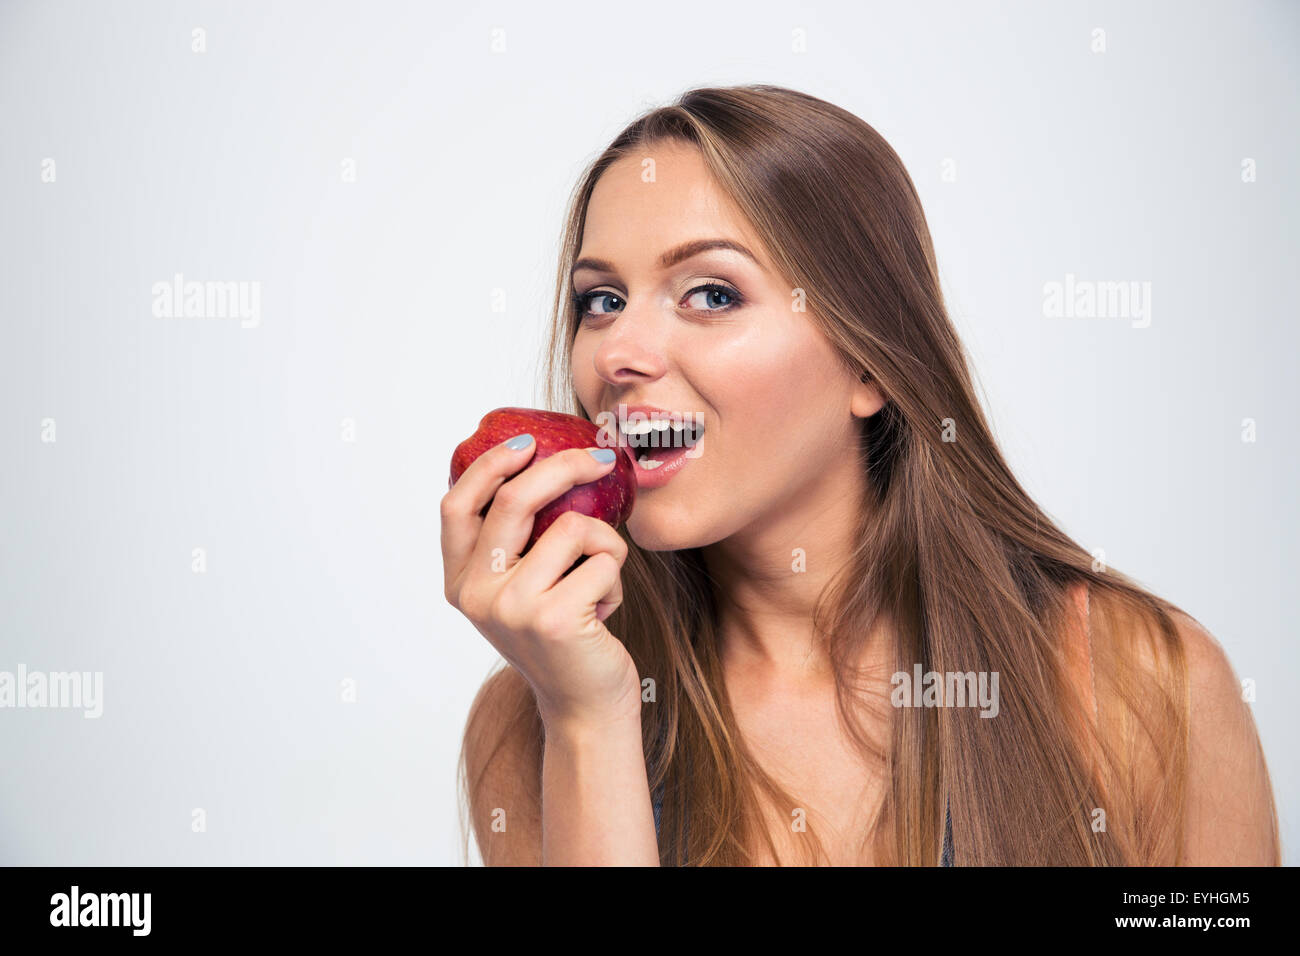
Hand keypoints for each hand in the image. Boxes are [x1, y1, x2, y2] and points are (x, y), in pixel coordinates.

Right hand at [441, 435, 642, 730]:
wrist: (584, 707)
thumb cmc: (562, 638)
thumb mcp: (520, 591)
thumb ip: (513, 545)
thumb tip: (542, 465)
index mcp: (460, 583)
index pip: (456, 506)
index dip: (487, 466)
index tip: (525, 443)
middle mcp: (477, 594)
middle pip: (515, 500)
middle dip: (564, 466)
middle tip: (600, 458)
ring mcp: (513, 607)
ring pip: (575, 528)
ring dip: (605, 546)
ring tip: (600, 583)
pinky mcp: (554, 618)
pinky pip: (604, 560)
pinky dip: (617, 580)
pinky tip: (604, 613)